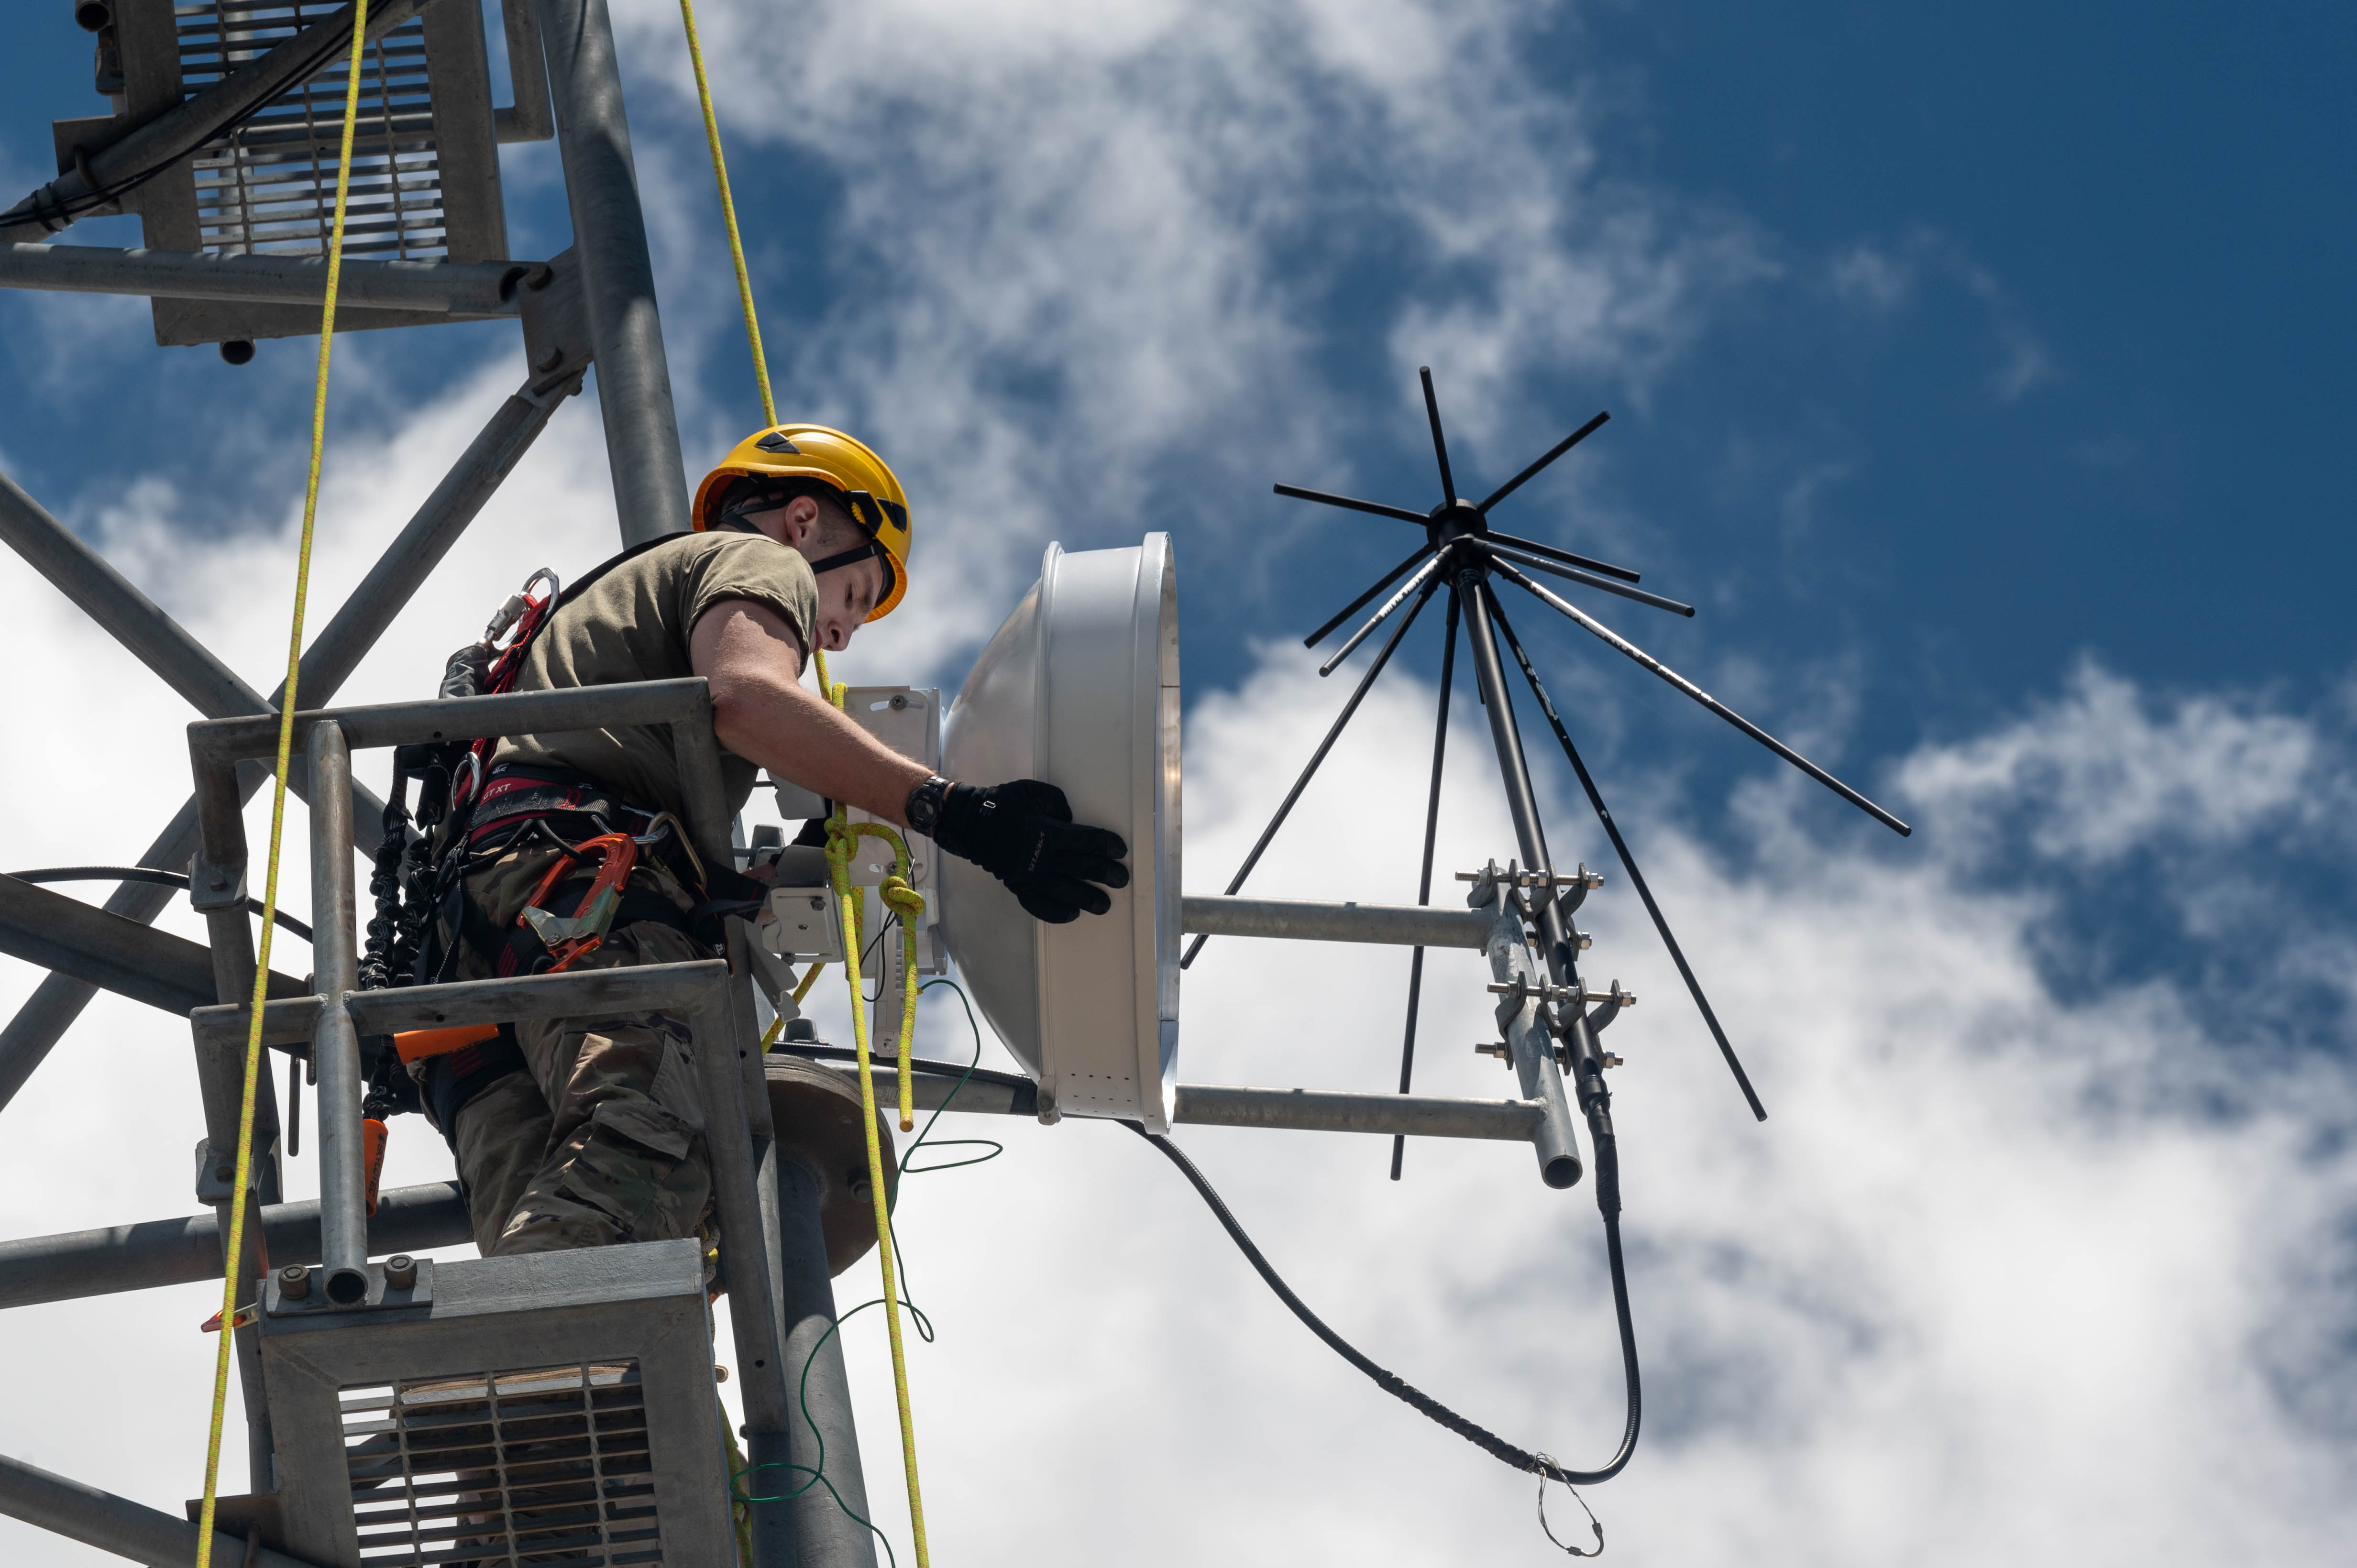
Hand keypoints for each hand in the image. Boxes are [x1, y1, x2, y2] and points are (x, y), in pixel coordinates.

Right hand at [933, 779, 1129, 922]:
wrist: (969, 823)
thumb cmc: (1003, 804)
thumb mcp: (1032, 791)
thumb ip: (1057, 802)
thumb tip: (1071, 819)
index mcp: (1047, 831)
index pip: (1086, 840)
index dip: (1106, 845)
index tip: (1119, 850)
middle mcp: (1041, 856)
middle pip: (1081, 867)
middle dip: (1105, 874)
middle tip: (1121, 879)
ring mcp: (1029, 875)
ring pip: (1064, 891)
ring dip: (1086, 898)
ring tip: (1104, 905)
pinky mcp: (1018, 886)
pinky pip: (1038, 905)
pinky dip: (1056, 912)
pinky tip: (1072, 914)